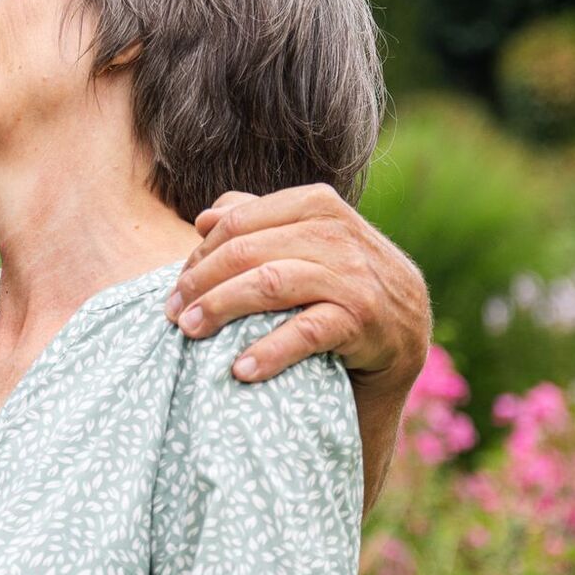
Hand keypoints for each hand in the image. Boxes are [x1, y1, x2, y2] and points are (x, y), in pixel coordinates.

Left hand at [164, 184, 430, 384]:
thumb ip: (260, 222)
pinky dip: (269, 351)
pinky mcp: (365, 321)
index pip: (239, 222)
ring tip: (189, 332)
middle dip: (199, 282)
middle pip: (246, 251)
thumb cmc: (340, 287)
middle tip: (171, 312)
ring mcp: (355, 277)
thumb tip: (206, 216)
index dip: (199, 253)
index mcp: (319, 205)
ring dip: (220, 309)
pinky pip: (306, 332)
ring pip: (269, 284)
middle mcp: (340, 235)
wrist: (403, 338)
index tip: (176, 285)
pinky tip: (240, 369)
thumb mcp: (306, 246)